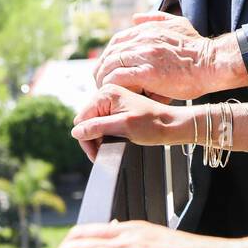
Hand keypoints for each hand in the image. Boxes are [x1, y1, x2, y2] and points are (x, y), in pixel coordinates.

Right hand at [71, 84, 189, 162]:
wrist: (171, 125)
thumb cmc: (152, 124)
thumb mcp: (122, 127)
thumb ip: (97, 127)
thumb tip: (76, 131)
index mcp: (106, 93)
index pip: (82, 118)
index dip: (86, 138)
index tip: (96, 153)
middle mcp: (107, 94)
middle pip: (86, 122)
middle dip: (92, 139)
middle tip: (102, 155)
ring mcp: (111, 102)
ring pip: (93, 125)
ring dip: (98, 139)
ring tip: (110, 149)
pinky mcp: (116, 110)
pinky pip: (102, 124)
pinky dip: (105, 136)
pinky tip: (113, 142)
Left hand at [92, 11, 247, 100]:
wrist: (212, 63)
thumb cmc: (198, 48)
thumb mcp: (178, 23)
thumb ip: (156, 18)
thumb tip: (135, 17)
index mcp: (148, 29)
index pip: (117, 40)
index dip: (109, 54)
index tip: (107, 67)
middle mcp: (142, 40)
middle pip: (110, 53)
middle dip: (101, 68)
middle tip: (101, 81)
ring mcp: (144, 55)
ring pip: (111, 65)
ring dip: (103, 78)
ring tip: (104, 90)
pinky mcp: (147, 73)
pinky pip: (118, 77)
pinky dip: (111, 84)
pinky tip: (113, 92)